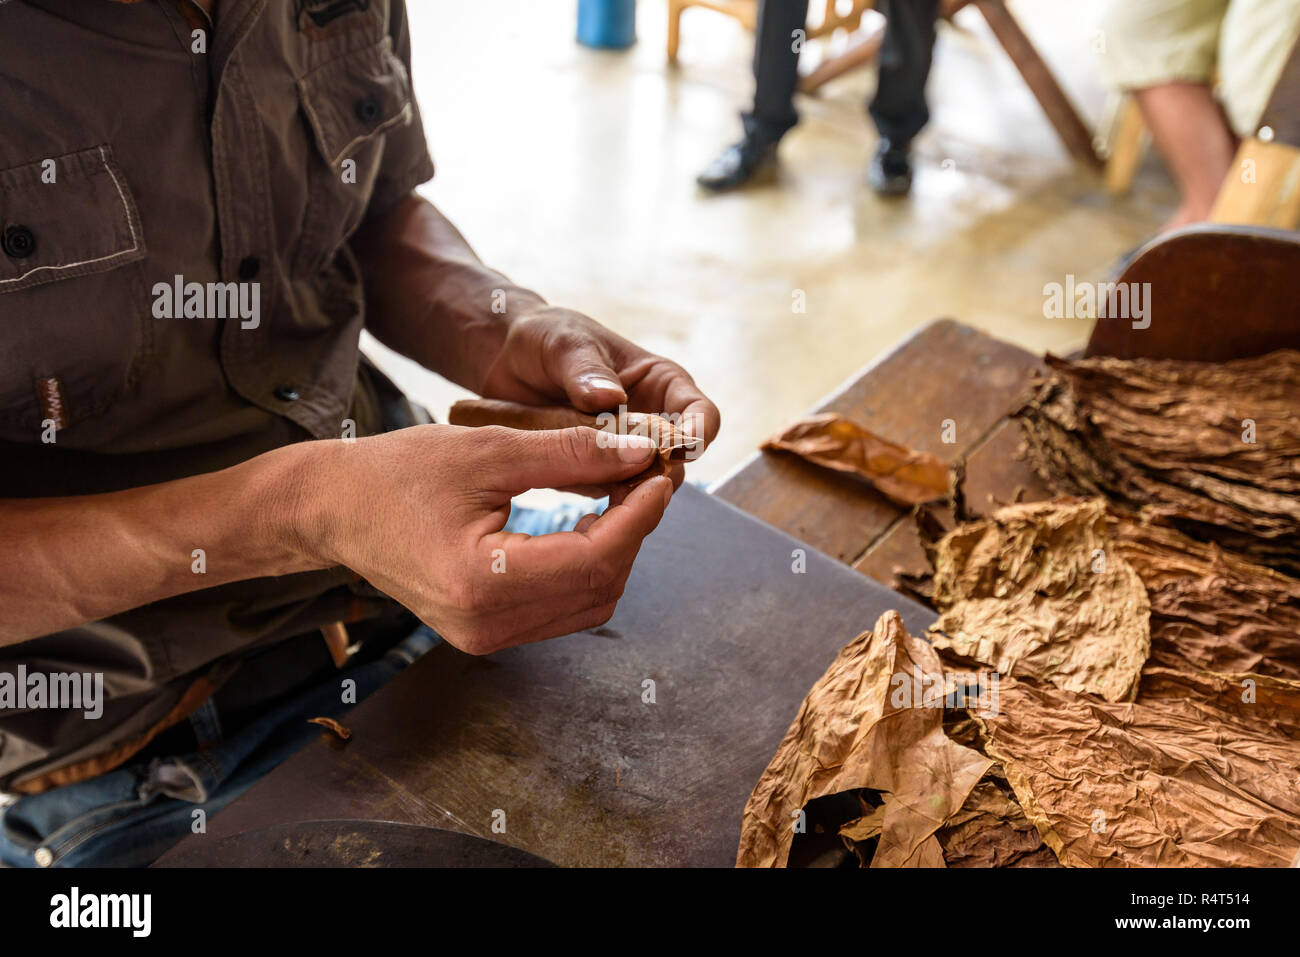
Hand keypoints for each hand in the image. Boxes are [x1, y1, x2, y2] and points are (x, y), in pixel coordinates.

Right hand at [296, 423, 672, 653]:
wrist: (334, 509)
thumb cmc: (397, 473)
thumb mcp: (488, 450)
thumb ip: (570, 455)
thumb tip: (638, 454)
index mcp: (483, 584)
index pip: (595, 560)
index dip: (639, 517)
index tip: (660, 475)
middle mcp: (487, 626)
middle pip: (599, 588)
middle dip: (633, 532)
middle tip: (645, 480)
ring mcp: (486, 637)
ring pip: (587, 604)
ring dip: (614, 552)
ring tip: (624, 497)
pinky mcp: (486, 631)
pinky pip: (560, 607)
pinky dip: (586, 567)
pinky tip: (590, 524)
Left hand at [478, 306, 720, 486]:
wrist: (504, 360)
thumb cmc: (545, 338)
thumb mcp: (563, 343)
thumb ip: (585, 370)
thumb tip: (611, 397)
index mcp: (660, 385)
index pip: (701, 414)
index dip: (698, 433)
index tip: (680, 447)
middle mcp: (649, 422)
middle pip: (675, 462)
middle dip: (656, 472)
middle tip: (624, 475)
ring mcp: (621, 452)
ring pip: (640, 485)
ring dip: (620, 489)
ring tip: (584, 477)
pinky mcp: (591, 472)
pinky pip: (601, 495)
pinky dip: (589, 495)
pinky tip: (561, 481)